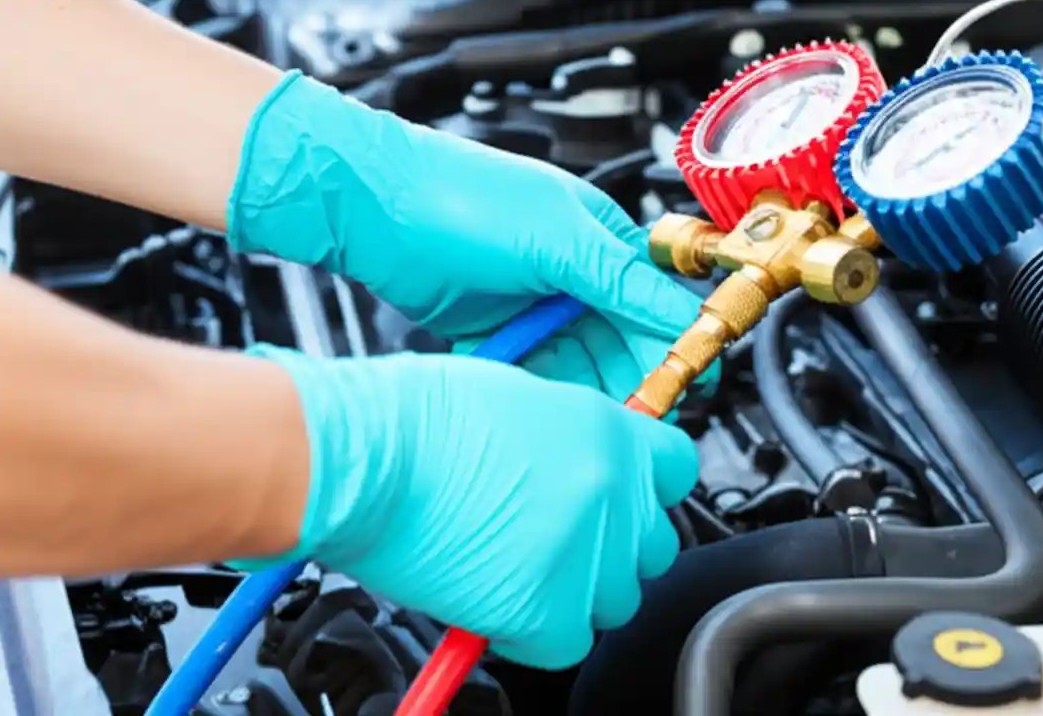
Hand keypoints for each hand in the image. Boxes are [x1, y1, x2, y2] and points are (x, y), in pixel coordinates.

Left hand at [227, 72, 711, 399]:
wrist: (372, 205)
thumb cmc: (461, 195)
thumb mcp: (558, 238)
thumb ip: (621, 281)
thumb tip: (681, 313)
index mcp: (601, 242)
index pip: (655, 303)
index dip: (673, 345)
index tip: (683, 385)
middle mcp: (575, 276)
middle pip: (621, 344)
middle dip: (628, 379)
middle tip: (631, 414)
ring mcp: (536, 305)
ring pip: (579, 366)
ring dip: (581, 391)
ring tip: (578, 414)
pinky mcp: (499, 332)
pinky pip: (533, 374)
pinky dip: (535, 389)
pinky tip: (533, 403)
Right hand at [233, 345, 697, 668]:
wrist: (365, 454)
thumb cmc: (415, 418)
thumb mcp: (520, 398)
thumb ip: (571, 435)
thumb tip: (584, 461)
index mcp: (610, 434)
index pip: (677, 471)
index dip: (645, 488)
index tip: (619, 497)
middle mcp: (613, 493)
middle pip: (653, 545)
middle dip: (611, 547)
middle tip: (557, 539)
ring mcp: (586, 554)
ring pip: (615, 600)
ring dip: (574, 591)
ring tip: (517, 568)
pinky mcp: (546, 610)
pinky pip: (568, 643)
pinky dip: (535, 633)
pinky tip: (497, 601)